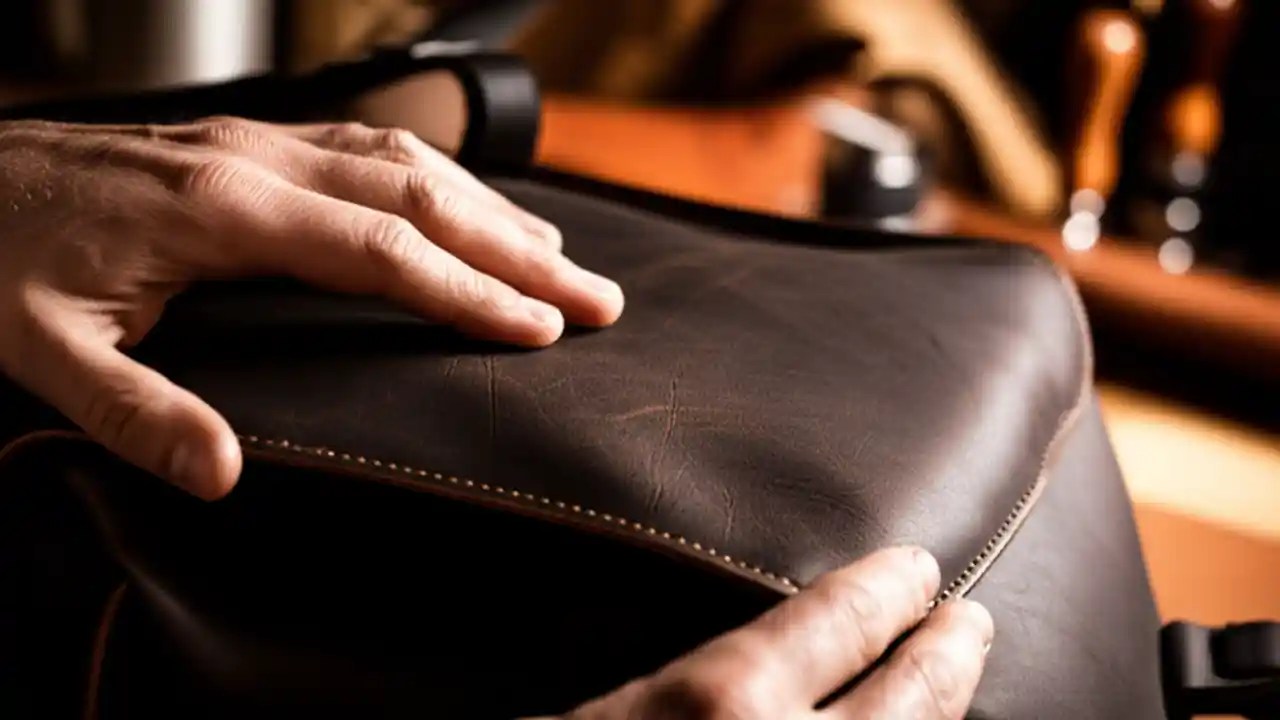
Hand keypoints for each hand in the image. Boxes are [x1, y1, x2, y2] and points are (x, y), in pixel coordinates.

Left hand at [0, 118, 623, 498]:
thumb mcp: (43, 351)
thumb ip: (133, 412)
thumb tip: (222, 475)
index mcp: (220, 208)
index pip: (380, 248)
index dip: (469, 290)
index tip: (541, 327)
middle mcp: (256, 158)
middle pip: (421, 195)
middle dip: (518, 250)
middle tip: (597, 298)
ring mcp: (258, 140)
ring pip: (406, 160)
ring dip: (492, 208)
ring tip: (560, 256)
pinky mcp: (250, 141)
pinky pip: (371, 146)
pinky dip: (441, 179)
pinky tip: (468, 204)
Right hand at [563, 547, 991, 718]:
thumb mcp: (633, 712)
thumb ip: (709, 685)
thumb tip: (779, 660)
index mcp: (726, 703)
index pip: (844, 619)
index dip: (890, 587)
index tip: (918, 569)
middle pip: (915, 691)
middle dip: (950, 648)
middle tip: (968, 621)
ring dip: (945, 715)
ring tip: (957, 686)